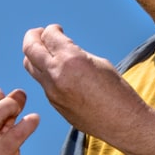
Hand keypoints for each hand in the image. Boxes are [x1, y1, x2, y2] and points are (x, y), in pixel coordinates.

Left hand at [21, 24, 146, 144]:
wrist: (124, 124)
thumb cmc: (118, 92)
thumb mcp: (99, 63)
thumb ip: (76, 53)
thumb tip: (61, 49)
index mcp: (71, 60)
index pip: (48, 35)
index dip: (52, 30)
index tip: (58, 30)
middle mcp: (56, 75)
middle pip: (30, 48)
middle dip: (34, 37)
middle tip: (41, 34)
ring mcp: (52, 91)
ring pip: (30, 66)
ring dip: (35, 55)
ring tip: (45, 53)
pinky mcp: (54, 104)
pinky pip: (43, 83)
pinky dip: (47, 73)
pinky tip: (61, 74)